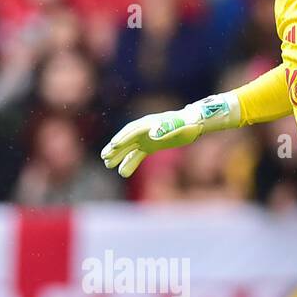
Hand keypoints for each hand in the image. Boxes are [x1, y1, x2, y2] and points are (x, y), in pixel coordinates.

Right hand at [101, 93, 239, 177]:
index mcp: (149, 123)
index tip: (113, 147)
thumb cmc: (185, 123)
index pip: (132, 131)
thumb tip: (153, 134)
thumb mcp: (178, 126)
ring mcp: (146, 138)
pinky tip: (123, 172)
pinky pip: (137, 155)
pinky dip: (130, 163)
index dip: (123, 138)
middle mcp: (144, 130)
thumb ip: (165, 129)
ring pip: (129, 148)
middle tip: (105, 158)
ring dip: (119, 156)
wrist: (192, 124)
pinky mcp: (150, 146)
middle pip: (126, 139)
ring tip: (108, 165)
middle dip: (115, 148)